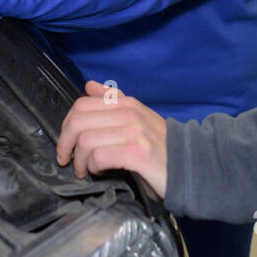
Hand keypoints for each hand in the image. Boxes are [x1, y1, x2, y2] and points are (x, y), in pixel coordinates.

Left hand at [55, 80, 167, 200]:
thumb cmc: (160, 147)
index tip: (66, 144)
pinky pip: (99, 156)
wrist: (191, 166)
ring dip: (80, 160)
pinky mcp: (138, 153)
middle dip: (65, 143)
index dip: (65, 125)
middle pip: (77, 121)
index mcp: (126, 104)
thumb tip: (90, 85)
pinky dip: (93, 166)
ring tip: (86, 170)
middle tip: (68, 160)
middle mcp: (129, 113)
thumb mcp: (138, 117)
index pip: (81, 104)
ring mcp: (134, 132)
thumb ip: (114, 101)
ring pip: (86, 140)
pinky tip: (99, 171)